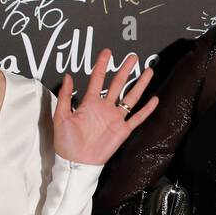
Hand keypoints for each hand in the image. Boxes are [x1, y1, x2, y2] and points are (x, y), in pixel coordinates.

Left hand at [54, 49, 158, 164]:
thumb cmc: (66, 142)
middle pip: (118, 84)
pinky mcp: (123, 130)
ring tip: (148, 71)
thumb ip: (64, 96)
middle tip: (133, 57)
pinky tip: (154, 100)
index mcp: (89, 103)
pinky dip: (147, 110)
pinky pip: (137, 118)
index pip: (98, 79)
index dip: (102, 65)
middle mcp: (105, 108)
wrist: (76, 162)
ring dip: (139, 85)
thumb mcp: (60, 116)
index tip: (107, 52)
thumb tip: (68, 75)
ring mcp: (115, 118)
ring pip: (131, 97)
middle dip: (126, 70)